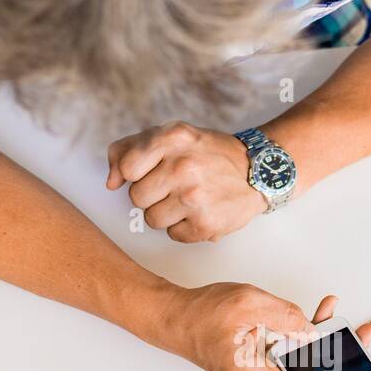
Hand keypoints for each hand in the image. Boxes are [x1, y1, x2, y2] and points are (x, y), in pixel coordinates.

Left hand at [106, 122, 265, 242]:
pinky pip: (173, 235)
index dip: (135, 174)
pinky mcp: (205, 224)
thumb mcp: (171, 136)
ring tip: (187, 201)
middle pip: (137, 197)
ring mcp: (194, 197)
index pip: (127, 167)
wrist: (259, 171)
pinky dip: (184, 228)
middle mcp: (183, 166)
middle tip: (174, 187)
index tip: (151, 172)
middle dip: (152, 195)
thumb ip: (130, 149)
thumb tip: (111, 182)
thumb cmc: (209, 154)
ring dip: (166, 214)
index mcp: (173, 137)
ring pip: (151, 219)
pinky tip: (200, 213)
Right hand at [160, 284, 370, 370]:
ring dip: (333, 353)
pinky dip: (314, 333)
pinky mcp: (268, 356)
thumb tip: (312, 330)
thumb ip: (284, 317)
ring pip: (308, 369)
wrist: (179, 317)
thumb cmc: (202, 318)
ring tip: (359, 335)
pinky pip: (297, 350)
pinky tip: (326, 315)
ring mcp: (266, 370)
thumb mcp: (247, 306)